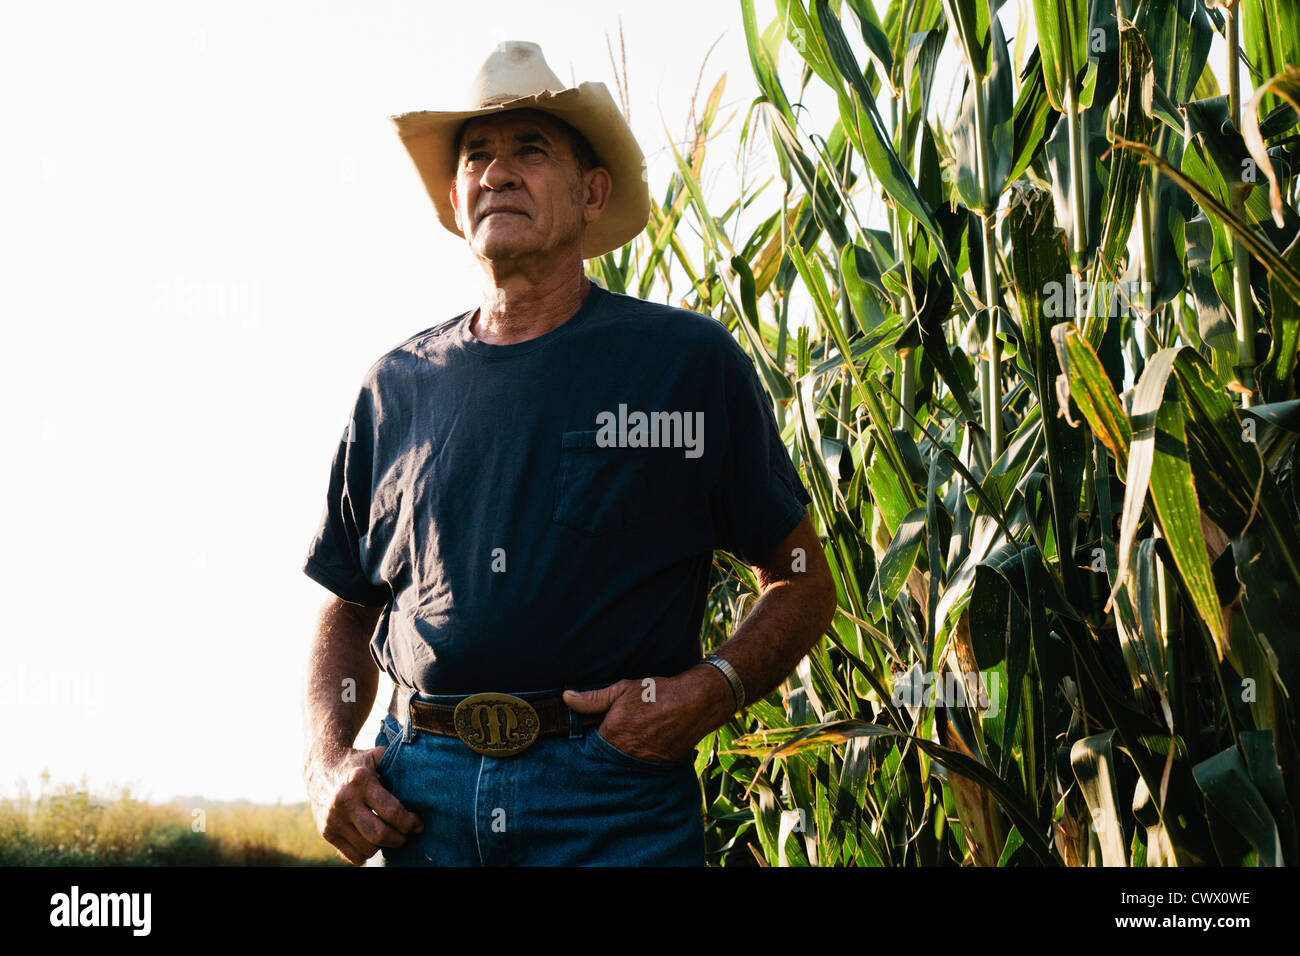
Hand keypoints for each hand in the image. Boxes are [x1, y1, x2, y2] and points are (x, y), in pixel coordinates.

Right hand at [304, 741, 422, 864]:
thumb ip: (397, 763)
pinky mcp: (326, 832)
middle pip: (379, 835)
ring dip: (383, 847)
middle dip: (399, 839)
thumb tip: (421, 777)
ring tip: (390, 835)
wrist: (320, 770)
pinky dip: (366, 854)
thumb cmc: (358, 764)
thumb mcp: (376, 756)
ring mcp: (333, 819)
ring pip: (367, 848)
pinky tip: (372, 841)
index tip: (418, 825)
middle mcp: (344, 801)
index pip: (391, 811)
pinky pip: (352, 856)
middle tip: (406, 835)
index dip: (409, 822)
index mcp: (360, 781)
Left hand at [562, 665, 733, 764]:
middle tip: (616, 735)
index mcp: (611, 734)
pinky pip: (640, 768)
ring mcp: (641, 763)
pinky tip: (644, 746)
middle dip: (606, 750)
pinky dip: (639, 760)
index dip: (591, 740)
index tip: (594, 732)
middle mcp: (624, 753)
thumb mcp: (622, 690)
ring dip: (622, 757)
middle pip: (605, 758)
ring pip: (622, 764)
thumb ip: (592, 699)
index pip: (590, 747)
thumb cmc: (657, 694)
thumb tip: (566, 698)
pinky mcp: (657, 767)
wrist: (694, 703)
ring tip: (631, 740)